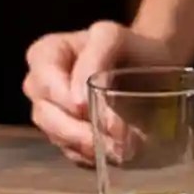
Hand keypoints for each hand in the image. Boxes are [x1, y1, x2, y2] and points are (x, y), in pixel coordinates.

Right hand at [23, 21, 173, 166]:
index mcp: (45, 55)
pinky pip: (73, 154)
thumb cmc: (129, 46)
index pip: (44, 82)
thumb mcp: (113, 36)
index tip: (88, 108)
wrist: (151, 66)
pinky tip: (117, 153)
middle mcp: (41, 87)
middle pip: (46, 115)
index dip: (63, 98)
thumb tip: (79, 100)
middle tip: (115, 137)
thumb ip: (95, 56)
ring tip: (124, 148)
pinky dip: (94, 157)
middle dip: (79, 130)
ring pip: (58, 138)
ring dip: (90, 147)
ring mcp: (54, 116)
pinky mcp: (70, 139)